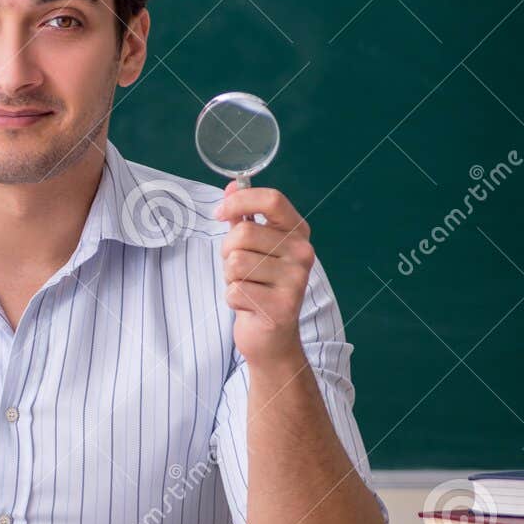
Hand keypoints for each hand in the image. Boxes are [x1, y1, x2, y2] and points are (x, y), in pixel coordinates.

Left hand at [214, 183, 314, 367]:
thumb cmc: (260, 286)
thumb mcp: (254, 247)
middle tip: (238, 269)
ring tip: (247, 287)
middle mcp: (302, 254)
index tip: (220, 212)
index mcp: (297, 233)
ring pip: (235, 263)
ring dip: (230, 278)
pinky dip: (232, 300)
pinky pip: (235, 290)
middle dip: (227, 252)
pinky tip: (249, 305)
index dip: (240, 200)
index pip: (272, 200)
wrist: (273, 337)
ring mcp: (295, 280)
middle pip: (243, 233)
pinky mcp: (281, 306)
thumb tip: (232, 186)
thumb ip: (244, 216)